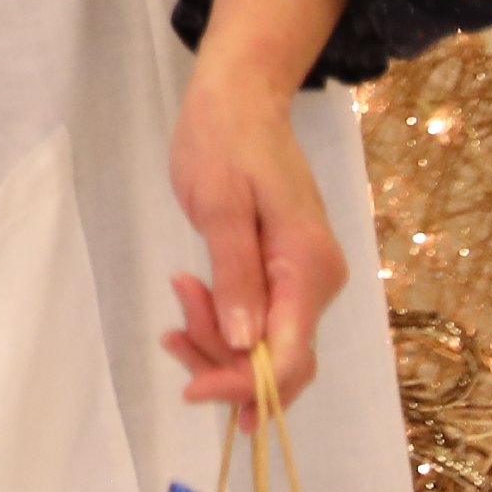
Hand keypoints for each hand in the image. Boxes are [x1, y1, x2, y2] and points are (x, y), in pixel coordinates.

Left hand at [164, 72, 343, 407]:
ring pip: (265, 346)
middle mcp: (318, 282)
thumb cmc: (225, 141)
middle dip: (221, 360)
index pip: (289, 355)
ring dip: (215, 338)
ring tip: (178, 290)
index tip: (191, 389)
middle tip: (172, 323)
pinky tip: (190, 295)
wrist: (240, 101)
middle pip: (279, 360)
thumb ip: (235, 274)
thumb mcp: (220, 204)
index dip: (244, 384)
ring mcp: (305, 280)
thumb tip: (245, 344)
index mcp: (308, 266)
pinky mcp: (286, 274)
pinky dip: (223, 321)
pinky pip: (260, 320)